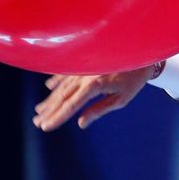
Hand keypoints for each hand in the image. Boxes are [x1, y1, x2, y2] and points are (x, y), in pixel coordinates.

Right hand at [32, 64, 160, 130]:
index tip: (45, 127)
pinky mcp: (84, 63)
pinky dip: (57, 80)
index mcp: (94, 85)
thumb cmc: (134, 79)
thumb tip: (81, 123)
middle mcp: (84, 75)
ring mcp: (82, 68)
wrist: (141, 52)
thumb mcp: (121, 98)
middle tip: (37, 123)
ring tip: (39, 111)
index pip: (71, 105)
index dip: (57, 117)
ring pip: (61, 86)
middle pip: (62, 96)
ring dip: (50, 99)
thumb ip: (99, 109)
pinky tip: (49, 87)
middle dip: (49, 111)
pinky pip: (67, 73)